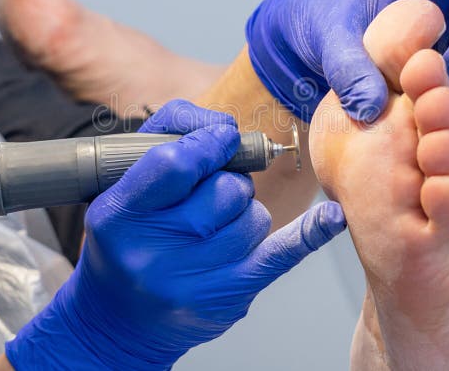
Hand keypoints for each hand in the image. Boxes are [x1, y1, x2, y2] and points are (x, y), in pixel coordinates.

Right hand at [5, 100, 345, 369]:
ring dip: (242, 212)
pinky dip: (310, 233)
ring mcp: (194, 279)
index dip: (208, 144)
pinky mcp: (229, 296)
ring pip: (253, 216)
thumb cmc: (125, 238)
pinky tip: (330, 218)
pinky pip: (282, 254)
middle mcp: (154, 251)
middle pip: (225, 190)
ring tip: (211, 228)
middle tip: (205, 197)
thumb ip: (168, 136)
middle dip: (225, 183)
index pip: (176, 163)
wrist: (118, 320)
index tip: (222, 138)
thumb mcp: (119, 183)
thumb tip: (225, 128)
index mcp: (120, 214)